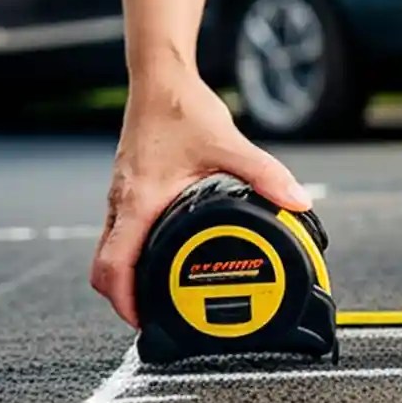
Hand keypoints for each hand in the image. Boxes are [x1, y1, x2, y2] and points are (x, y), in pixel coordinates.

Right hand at [91, 72, 311, 326]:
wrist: (159, 79)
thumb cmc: (181, 107)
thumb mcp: (229, 143)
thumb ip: (265, 175)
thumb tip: (297, 201)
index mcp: (140, 201)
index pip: (113, 266)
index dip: (125, 303)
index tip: (147, 323)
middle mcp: (122, 203)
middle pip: (104, 268)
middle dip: (125, 299)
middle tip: (156, 318)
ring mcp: (121, 197)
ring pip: (110, 252)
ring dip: (128, 278)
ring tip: (159, 296)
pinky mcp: (127, 190)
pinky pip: (120, 234)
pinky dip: (133, 254)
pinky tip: (160, 256)